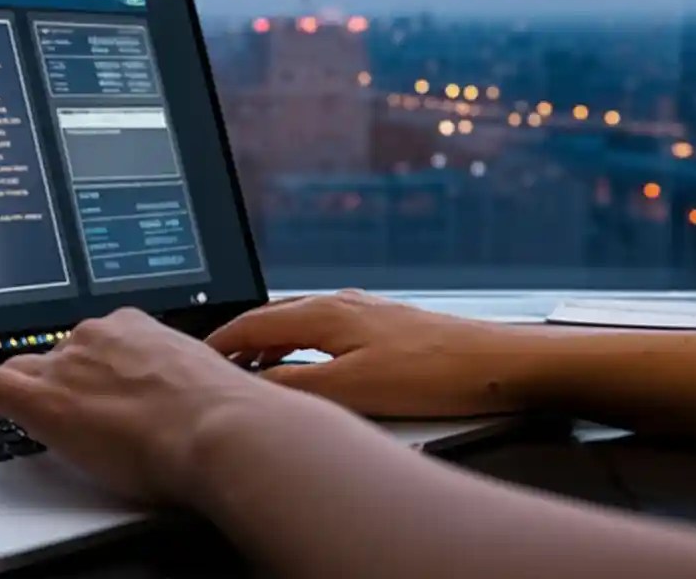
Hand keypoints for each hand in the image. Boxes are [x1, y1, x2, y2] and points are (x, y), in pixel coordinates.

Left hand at [0, 308, 271, 504]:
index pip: (95, 340)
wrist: (219, 430)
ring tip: (23, 414)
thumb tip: (191, 400)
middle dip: (58, 379)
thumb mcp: (205, 382)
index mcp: (137, 327)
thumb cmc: (225, 415)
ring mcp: (67, 365)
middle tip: (67, 410)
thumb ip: (182, 381)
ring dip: (26, 391)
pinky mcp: (43, 398)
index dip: (87, 365)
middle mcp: (97, 336)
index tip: (88, 382)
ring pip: (24, 368)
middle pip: (57, 354)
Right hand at [206, 290, 530, 417]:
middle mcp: (342, 304)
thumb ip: (296, 387)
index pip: (253, 323)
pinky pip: (326, 331)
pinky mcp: (386, 326)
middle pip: (273, 318)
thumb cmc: (432, 374)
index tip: (197, 357)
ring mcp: (365, 312)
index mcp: (325, 313)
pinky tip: (312, 366)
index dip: (220, 342)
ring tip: (257, 370)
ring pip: (300, 324)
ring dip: (273, 345)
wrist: (498, 364)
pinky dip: (303, 347)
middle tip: (218, 367)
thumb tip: (257, 385)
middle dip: (242, 341)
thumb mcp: (352, 390)